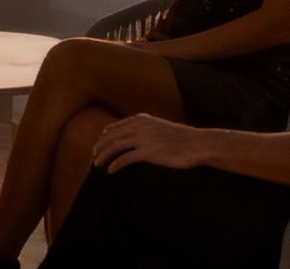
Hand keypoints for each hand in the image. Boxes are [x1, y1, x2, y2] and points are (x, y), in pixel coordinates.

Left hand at [91, 113, 206, 172]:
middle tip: (93, 158)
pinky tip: (110, 171)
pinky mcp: (149, 152)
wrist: (197, 143)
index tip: (97, 148)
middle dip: (99, 147)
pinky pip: (125, 158)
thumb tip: (134, 139)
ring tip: (96, 165)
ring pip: (114, 146)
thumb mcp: (159, 128)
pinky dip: (115, 164)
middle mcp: (139, 126)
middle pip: (111, 136)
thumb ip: (146, 129)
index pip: (114, 128)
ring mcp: (144, 138)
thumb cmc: (180, 139)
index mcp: (141, 119)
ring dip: (102, 156)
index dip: (103, 138)